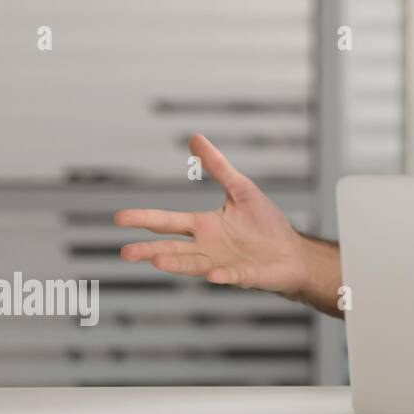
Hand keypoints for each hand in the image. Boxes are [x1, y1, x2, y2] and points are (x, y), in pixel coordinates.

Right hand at [115, 134, 310, 293]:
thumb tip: (195, 137)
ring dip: (176, 264)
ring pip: (193, 265)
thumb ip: (218, 168)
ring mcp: (222, 264)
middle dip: (150, 250)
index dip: (145, 219)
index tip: (119, 217)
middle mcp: (207, 248)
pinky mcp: (244, 275)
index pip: (169, 223)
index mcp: (204, 226)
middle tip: (125, 251)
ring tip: (155, 261)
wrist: (293, 252)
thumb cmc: (265, 223)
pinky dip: (221, 276)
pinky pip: (231, 276)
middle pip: (173, 248)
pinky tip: (211, 275)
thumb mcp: (241, 190)